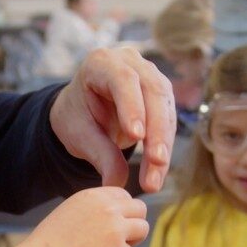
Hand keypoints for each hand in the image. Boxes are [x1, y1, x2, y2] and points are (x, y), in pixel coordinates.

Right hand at [23, 187, 148, 246]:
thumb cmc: (51, 241)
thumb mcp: (71, 210)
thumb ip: (95, 208)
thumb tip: (117, 214)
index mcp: (94, 196)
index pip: (124, 194)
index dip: (123, 209)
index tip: (115, 221)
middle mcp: (108, 209)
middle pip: (140, 208)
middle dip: (134, 221)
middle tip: (122, 236)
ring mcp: (116, 229)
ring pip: (142, 229)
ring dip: (132, 239)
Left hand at [49, 46, 176, 191]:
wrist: (86, 109)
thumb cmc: (78, 116)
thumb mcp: (79, 134)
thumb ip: (99, 154)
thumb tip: (116, 183)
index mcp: (101, 63)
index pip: (122, 79)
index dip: (132, 106)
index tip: (136, 136)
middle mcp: (131, 63)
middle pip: (153, 92)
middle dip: (156, 132)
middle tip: (155, 163)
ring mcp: (150, 76)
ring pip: (165, 109)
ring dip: (163, 146)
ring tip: (153, 180)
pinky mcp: (163, 95)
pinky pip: (168, 122)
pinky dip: (164, 149)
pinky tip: (157, 172)